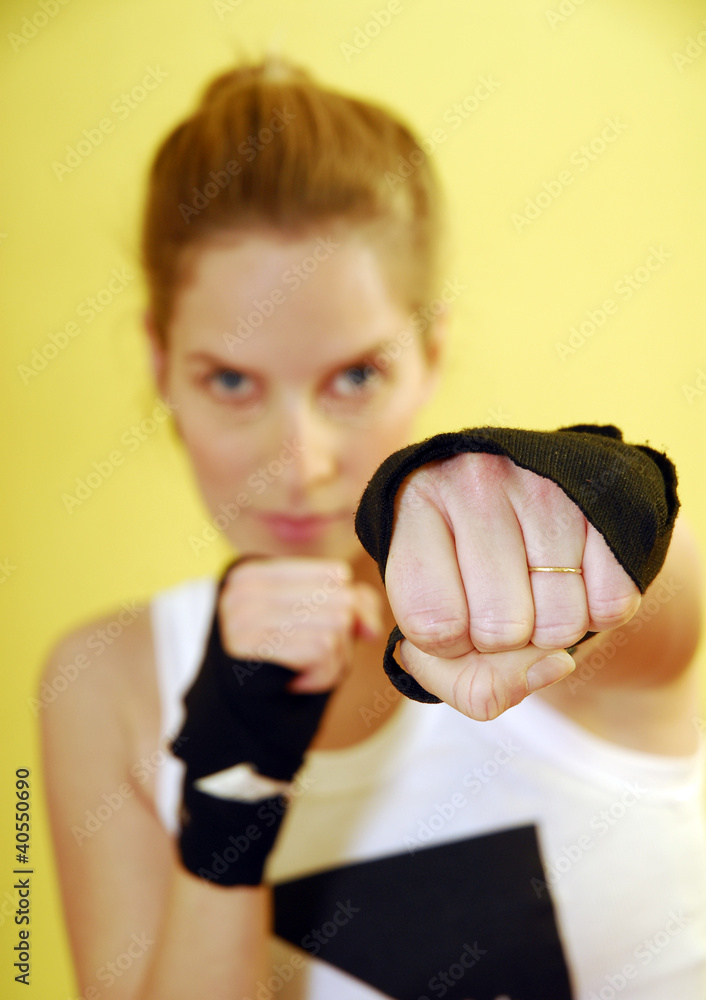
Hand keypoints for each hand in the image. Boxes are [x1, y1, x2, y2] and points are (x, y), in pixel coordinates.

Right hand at [219, 557, 383, 692]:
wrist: (238, 712)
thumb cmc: (282, 659)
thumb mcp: (315, 621)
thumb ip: (353, 604)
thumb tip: (371, 629)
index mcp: (255, 571)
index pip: (335, 576)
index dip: (345, 610)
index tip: (317, 633)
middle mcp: (245, 588)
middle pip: (339, 602)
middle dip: (341, 641)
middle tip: (312, 660)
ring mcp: (244, 616)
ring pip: (335, 628)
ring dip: (333, 663)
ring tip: (305, 672)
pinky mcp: (253, 648)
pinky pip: (322, 653)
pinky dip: (322, 676)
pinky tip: (298, 683)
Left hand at [384, 453, 640, 719]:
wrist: (540, 495)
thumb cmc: (471, 571)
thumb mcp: (438, 621)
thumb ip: (464, 683)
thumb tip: (552, 669)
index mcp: (415, 505)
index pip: (431, 625)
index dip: (448, 646)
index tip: (451, 617)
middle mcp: (474, 482)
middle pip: (499, 631)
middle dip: (505, 642)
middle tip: (502, 601)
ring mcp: (543, 484)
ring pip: (559, 626)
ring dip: (554, 631)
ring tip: (538, 587)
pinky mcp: (603, 498)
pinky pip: (612, 605)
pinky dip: (598, 613)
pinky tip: (577, 579)